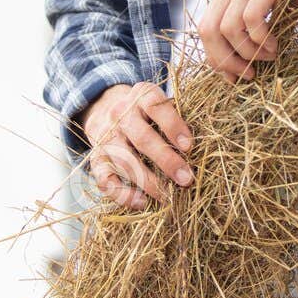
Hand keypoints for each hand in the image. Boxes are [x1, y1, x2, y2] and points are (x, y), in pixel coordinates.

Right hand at [81, 82, 192, 209]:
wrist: (104, 109)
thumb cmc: (146, 112)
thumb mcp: (159, 104)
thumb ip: (177, 119)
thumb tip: (201, 151)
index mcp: (141, 95)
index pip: (156, 106)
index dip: (173, 126)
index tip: (189, 147)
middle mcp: (120, 114)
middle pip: (142, 138)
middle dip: (167, 161)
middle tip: (186, 179)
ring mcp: (105, 136)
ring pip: (126, 161)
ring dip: (149, 182)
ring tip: (169, 197)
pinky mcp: (96, 158)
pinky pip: (106, 179)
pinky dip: (122, 194)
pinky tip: (142, 202)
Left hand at [197, 0, 297, 77]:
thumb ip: (268, 18)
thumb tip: (264, 53)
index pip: (207, 27)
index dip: (216, 57)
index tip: (234, 75)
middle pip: (208, 31)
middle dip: (224, 61)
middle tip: (246, 75)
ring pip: (227, 28)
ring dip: (246, 53)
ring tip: (267, 59)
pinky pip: (250, 19)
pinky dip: (261, 40)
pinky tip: (276, 46)